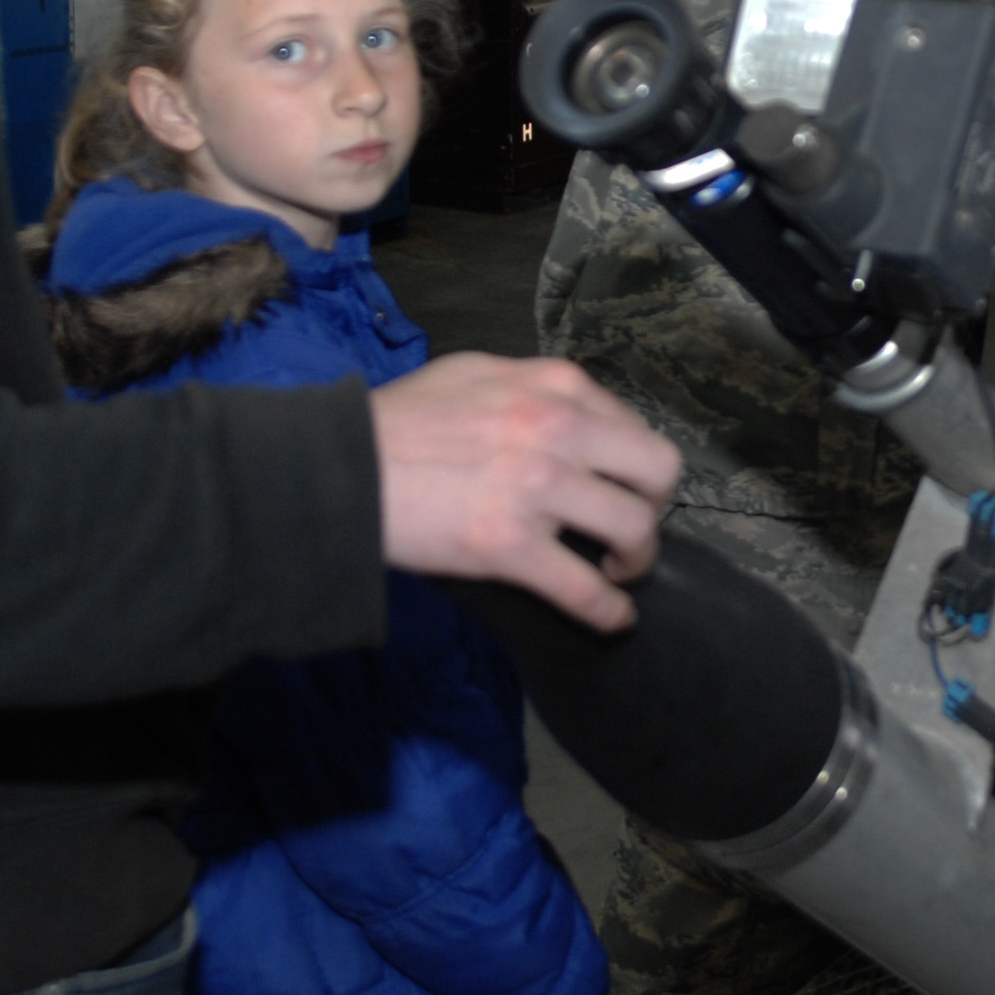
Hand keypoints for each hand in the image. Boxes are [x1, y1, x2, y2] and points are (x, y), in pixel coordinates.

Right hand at [368, 354, 679, 629]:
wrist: (336, 466)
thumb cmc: (395, 423)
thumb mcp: (473, 376)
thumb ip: (529, 391)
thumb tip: (567, 413)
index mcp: (552, 384)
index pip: (632, 424)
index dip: (631, 464)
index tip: (619, 487)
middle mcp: (557, 427)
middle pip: (657, 470)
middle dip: (654, 505)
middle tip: (629, 528)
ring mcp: (537, 485)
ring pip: (634, 528)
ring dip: (637, 559)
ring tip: (618, 571)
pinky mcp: (509, 544)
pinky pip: (585, 589)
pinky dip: (610, 610)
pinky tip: (615, 618)